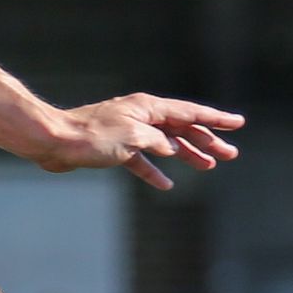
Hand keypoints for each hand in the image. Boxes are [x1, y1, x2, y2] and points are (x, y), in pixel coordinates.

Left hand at [41, 95, 244, 190]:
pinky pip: (142, 160)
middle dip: (207, 141)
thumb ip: (157, 141)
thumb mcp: (132, 138)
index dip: (215, 120)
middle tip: (229, 154)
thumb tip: (171, 148)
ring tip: (208, 166)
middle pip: (181, 128)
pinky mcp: (115, 148)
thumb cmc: (92, 136)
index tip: (237, 124)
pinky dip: (154, 171)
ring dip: (187, 155)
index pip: (189, 113)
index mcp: (148, 107)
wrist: (55, 142)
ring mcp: (129, 132)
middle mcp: (141, 116)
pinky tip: (166, 185)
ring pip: (165, 144)